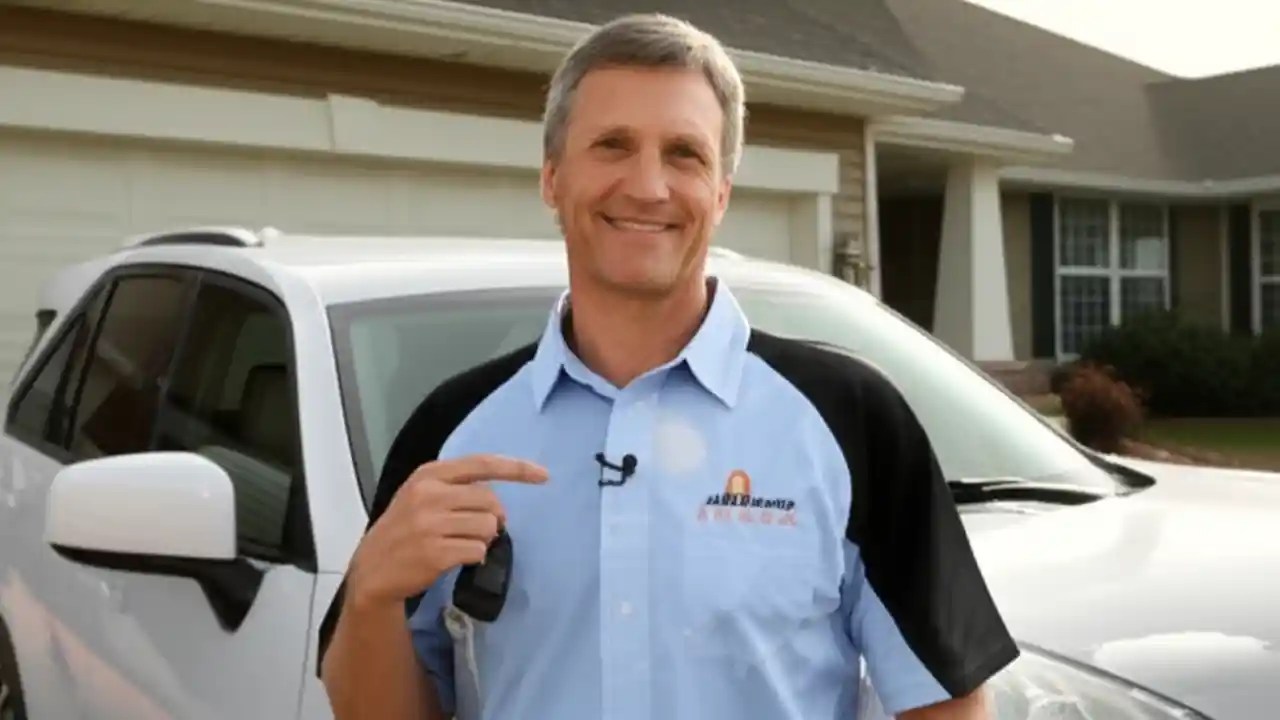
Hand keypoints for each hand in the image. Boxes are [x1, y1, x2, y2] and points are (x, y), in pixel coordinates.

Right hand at [345, 454, 547, 609]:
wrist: (372, 569)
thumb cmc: (404, 529)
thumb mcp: (420, 496)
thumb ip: (455, 488)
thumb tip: (496, 498)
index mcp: (428, 475)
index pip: (482, 464)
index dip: (517, 469)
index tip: (544, 475)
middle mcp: (429, 495)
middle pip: (491, 501)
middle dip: (494, 518)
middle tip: (477, 530)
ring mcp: (431, 524)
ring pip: (488, 527)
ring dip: (483, 539)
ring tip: (460, 544)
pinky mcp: (436, 553)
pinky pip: (479, 551)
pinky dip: (475, 557)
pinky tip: (454, 558)